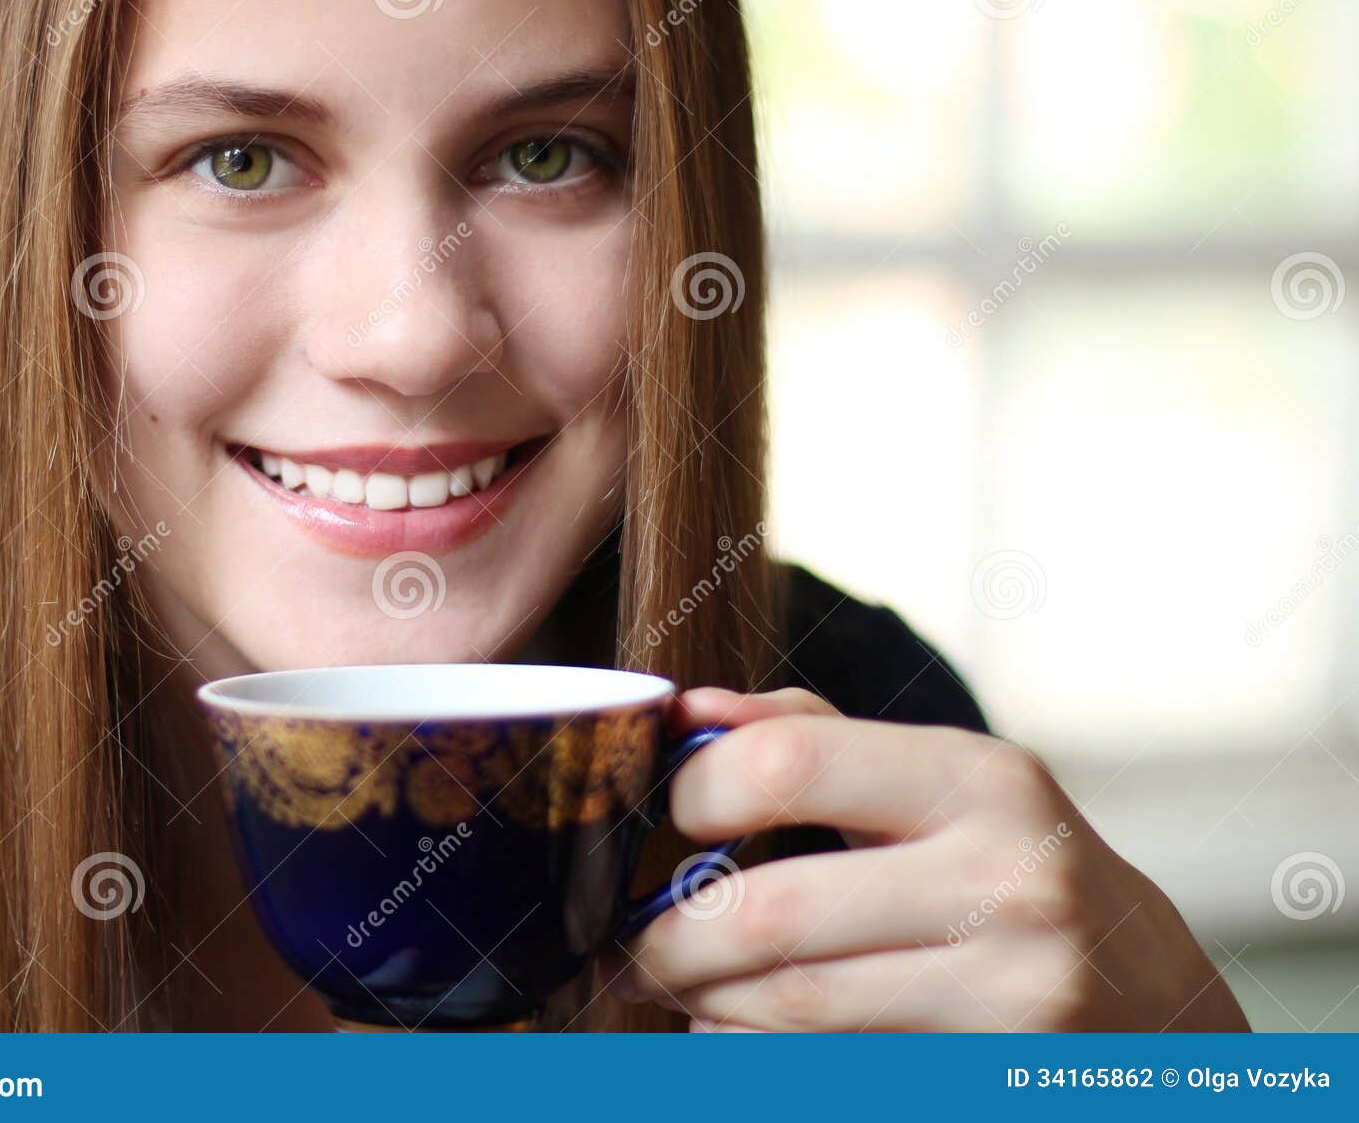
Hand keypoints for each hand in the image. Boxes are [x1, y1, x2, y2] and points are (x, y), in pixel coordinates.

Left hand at [599, 687, 1249, 1031]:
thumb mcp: (942, 780)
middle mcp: (1006, 881)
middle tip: (628, 947)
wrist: (1158, 1002)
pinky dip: (756, 1054)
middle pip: (770, 912)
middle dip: (668, 938)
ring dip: (704, 1003)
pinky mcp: (995, 1072)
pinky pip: (828, 1069)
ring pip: (790, 1008)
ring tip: (677, 989)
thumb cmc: (1016, 867)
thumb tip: (690, 713)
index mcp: (979, 778)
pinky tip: (737, 1033)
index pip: (786, 765)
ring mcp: (1013, 993)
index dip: (693, 796)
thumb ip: (813, 735)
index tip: (663, 822)